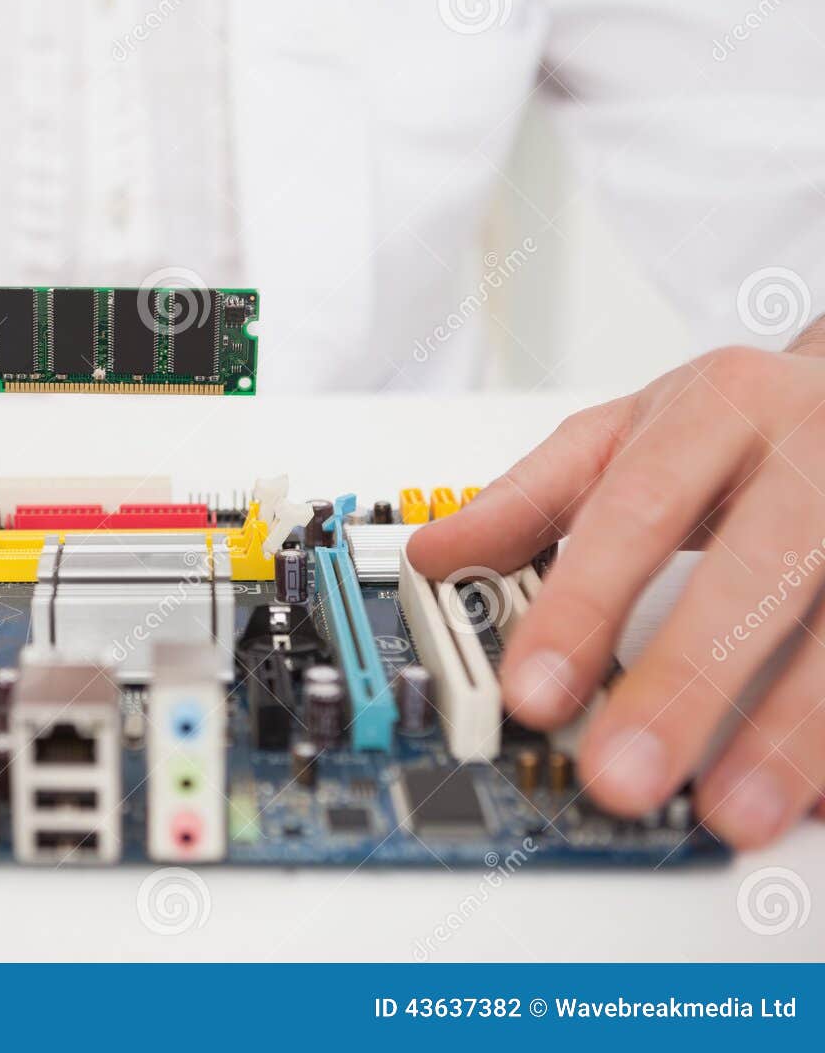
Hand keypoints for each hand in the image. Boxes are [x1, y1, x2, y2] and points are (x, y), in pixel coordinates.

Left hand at [409, 338, 824, 848]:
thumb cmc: (736, 422)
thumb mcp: (626, 433)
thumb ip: (532, 497)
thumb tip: (437, 555)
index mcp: (717, 411)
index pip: (635, 513)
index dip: (581, 607)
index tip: (531, 693)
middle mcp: (810, 455)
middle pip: (752, 575)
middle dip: (684, 682)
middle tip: (622, 774)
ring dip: (790, 730)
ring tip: (733, 812)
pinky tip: (814, 793)